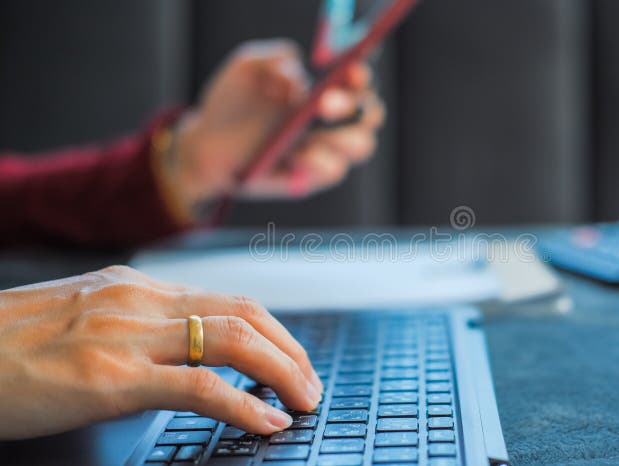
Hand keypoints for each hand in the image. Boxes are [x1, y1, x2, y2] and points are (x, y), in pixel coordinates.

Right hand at [0, 266, 321, 439]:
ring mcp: (127, 336)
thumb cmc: (7, 345)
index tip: (292, 357)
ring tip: (303, 400)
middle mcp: (139, 301)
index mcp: (134, 287)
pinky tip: (268, 421)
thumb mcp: (82, 316)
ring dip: (283, 372)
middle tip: (310, 382)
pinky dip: (245, 404)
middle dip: (291, 350)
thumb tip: (180, 345)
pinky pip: (200, 386)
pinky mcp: (112, 378)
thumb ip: (134, 323)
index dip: (273, 330)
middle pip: (244, 315)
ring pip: (233, 341)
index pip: (228, 300)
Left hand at [169, 39, 384, 210]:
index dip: (361, 74)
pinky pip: (332, 172)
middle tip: (324, 104)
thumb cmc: (232, 102)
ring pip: (361, 147)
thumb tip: (300, 77)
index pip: (358, 81)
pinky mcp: (311, 178)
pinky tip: (294, 158)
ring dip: (341, 141)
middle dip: (355, 106)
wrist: (206, 143)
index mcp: (324, 90)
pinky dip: (317, 163)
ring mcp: (324, 151)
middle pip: (370, 114)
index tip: (350, 69)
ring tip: (304, 139)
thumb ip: (274, 57)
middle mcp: (332, 122)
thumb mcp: (246, 68)